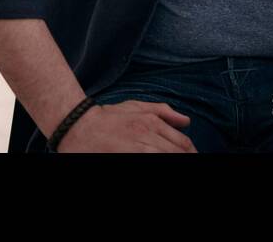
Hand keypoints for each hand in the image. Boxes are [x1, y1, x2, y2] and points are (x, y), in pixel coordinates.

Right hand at [54, 100, 197, 152]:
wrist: (77, 126)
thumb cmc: (106, 117)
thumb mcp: (136, 106)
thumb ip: (163, 112)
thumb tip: (187, 121)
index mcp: (152, 122)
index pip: (183, 143)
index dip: (191, 153)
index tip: (195, 157)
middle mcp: (147, 136)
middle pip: (176, 153)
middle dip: (187, 158)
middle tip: (195, 163)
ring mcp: (138, 149)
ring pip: (166, 157)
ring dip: (175, 161)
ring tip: (182, 166)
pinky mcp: (127, 157)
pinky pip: (149, 161)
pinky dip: (160, 163)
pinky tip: (162, 165)